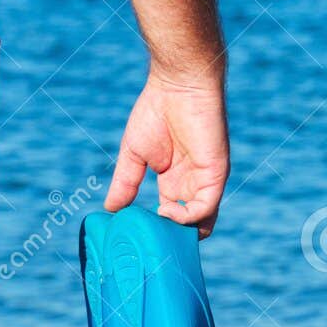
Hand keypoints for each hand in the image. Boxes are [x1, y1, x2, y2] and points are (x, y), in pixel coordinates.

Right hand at [105, 68, 229, 236]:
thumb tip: (110, 210)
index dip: (158, 230)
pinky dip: (188, 216)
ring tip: (156, 223)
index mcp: (174, 181)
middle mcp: (192, 184)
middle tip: (151, 243)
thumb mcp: (134, 154)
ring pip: (201, 221)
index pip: (172, 216)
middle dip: (172, 239)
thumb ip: (125, 183)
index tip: (137, 234)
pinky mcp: (216, 172)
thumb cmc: (156, 111)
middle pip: (189, 225)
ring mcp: (205, 180)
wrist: (177, 84)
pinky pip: (207, 206)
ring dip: (179, 231)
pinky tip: (166, 211)